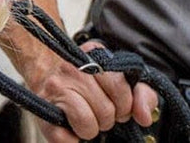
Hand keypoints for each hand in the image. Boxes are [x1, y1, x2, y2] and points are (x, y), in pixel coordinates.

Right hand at [31, 40, 160, 142]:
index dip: (123, 104)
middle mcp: (74, 68)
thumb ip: (141, 94)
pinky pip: (68, 139)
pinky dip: (73, 139)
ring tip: (84, 117)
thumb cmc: (86, 81)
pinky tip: (71, 126)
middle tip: (97, 111)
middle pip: (107, 110)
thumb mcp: (117, 79)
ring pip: (89, 125)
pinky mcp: (45, 111)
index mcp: (95, 55)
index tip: (116, 104)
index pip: (121, 87)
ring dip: (90, 129)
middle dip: (107, 118)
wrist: (45, 73)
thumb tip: (144, 117)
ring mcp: (56, 88)